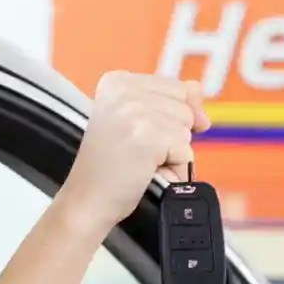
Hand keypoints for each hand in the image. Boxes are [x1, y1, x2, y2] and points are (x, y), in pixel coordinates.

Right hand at [56, 71, 210, 235]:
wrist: (86, 201)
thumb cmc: (110, 168)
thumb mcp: (135, 121)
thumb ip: (168, 100)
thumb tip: (198, 89)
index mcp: (116, 81)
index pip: (175, 88)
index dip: (171, 117)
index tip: (139, 135)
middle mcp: (123, 90)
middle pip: (184, 105)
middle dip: (172, 132)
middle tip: (137, 150)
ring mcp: (135, 111)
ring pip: (187, 127)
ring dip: (171, 151)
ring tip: (140, 162)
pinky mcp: (148, 135)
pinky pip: (185, 150)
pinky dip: (172, 167)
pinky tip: (145, 171)